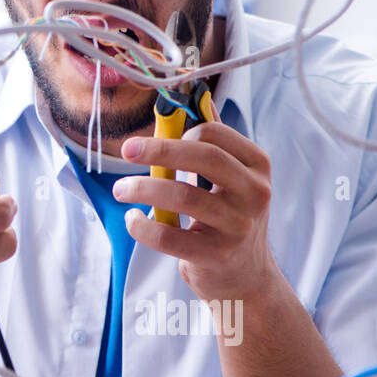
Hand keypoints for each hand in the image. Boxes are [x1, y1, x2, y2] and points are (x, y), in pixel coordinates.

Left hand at [110, 120, 278, 303]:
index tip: (148, 140)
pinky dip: (141, 225)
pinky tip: (133, 219)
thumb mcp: (232, 179)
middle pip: (204, 157)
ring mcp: (237, 226)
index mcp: (256, 166)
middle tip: (126, 151)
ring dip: (142, 188)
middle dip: (158, 150)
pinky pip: (168, 235)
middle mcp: (254, 193)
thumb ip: (213, 144)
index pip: (215, 134)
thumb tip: (192, 98)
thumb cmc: (229, 219)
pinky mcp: (216, 255)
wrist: (246, 278)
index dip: (177, 131)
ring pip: (182, 196)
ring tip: (121, 189)